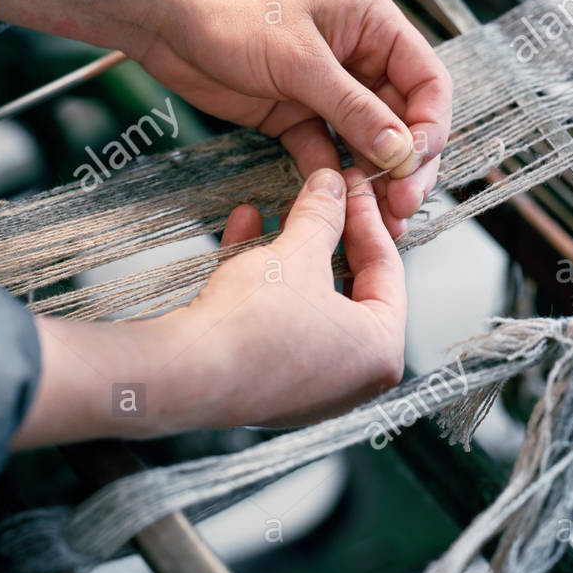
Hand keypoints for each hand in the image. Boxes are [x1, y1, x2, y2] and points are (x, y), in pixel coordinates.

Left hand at [0, 0, 451, 235]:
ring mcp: (325, 87)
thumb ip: (353, 109)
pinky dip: (332, 176)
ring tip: (379, 219)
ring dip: (374, 177)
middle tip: (401, 204)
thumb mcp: (299, 60)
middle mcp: (357, 56)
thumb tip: (400, 151)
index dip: (430, 127)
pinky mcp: (292, 113)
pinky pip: (325, 150)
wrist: (163, 14)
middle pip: (403, 118)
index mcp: (373, 24)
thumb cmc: (229, 9)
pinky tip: (336, 202)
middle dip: (407, 162)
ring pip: (366, 140)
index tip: (416, 165)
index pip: (427, 81)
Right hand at [11, 168, 404, 446]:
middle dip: (326, 235)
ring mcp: (309, 387)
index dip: (366, 217)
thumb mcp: (296, 253)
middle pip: (348, 287)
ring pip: (308, 302)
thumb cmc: (254, 325)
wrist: (185, 375)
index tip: (351, 186)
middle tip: (320, 196)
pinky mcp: (267, 385)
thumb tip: (333, 185)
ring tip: (277, 208)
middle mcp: (352, 379)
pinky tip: (243, 232)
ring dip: (290, 252)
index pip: (387, 270)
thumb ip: (322, 215)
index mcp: (381, 352)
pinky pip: (278, 322)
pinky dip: (265, 282)